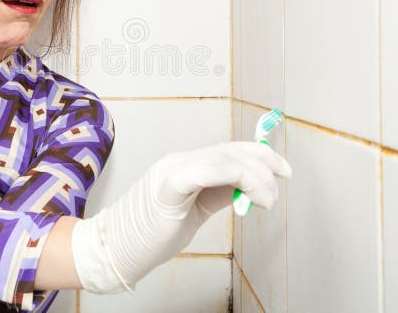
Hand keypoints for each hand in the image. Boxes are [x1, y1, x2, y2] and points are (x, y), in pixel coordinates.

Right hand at [71, 142, 291, 292]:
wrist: (114, 249)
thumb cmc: (150, 235)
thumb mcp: (193, 211)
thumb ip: (217, 194)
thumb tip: (248, 189)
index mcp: (184, 165)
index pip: (228, 149)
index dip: (261, 154)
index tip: (284, 170)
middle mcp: (178, 161)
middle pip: (229, 149)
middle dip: (264, 164)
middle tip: (279, 185)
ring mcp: (171, 171)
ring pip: (223, 158)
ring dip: (255, 177)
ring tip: (266, 200)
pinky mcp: (167, 188)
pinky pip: (205, 172)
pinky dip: (235, 179)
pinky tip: (247, 198)